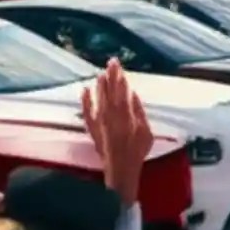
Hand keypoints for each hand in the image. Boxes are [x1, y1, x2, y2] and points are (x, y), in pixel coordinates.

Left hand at [80, 59, 153, 206]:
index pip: (121, 89)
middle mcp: (110, 113)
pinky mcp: (92, 127)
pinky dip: (85, 100)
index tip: (118, 65)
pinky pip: (87, 110)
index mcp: (125, 113)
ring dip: (99, 84)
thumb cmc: (137, 150)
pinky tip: (84, 90)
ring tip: (101, 73)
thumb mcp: (146, 130)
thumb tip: (133, 94)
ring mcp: (99, 120)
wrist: (120, 167)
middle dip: (110, 75)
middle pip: (109, 90)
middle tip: (111, 62)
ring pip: (98, 97)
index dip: (119, 76)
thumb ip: (139, 111)